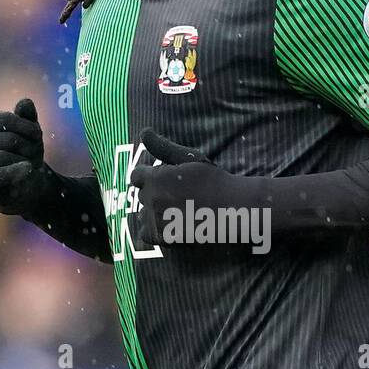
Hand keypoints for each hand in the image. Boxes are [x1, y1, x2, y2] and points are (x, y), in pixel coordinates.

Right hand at [0, 97, 46, 215]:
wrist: (22, 186)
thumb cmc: (23, 154)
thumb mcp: (28, 132)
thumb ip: (27, 116)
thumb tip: (26, 102)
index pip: (7, 120)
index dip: (29, 127)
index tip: (38, 136)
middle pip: (11, 139)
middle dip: (30, 148)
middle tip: (35, 156)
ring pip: (8, 157)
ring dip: (26, 162)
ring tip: (28, 166)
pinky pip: (0, 174)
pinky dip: (16, 172)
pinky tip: (27, 169)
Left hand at [130, 129, 240, 247]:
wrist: (231, 209)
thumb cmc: (212, 181)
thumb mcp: (188, 158)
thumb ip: (162, 146)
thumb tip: (144, 131)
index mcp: (154, 178)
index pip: (137, 176)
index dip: (150, 177)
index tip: (166, 180)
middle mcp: (150, 199)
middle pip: (141, 195)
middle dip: (154, 194)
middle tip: (177, 195)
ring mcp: (155, 220)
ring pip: (142, 214)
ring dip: (153, 212)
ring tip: (174, 210)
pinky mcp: (162, 237)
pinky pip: (145, 234)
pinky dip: (154, 230)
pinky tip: (169, 224)